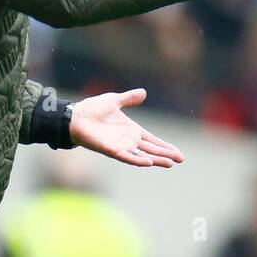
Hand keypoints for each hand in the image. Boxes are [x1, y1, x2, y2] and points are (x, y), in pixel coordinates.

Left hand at [69, 88, 183, 167]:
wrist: (76, 117)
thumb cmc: (92, 109)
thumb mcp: (115, 100)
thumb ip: (129, 99)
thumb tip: (143, 92)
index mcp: (131, 130)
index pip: (153, 140)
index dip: (165, 146)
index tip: (178, 152)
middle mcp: (128, 141)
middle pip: (152, 150)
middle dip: (166, 154)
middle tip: (181, 159)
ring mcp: (121, 146)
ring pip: (143, 156)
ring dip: (156, 159)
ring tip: (170, 163)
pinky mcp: (112, 150)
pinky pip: (127, 157)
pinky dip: (138, 160)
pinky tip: (149, 162)